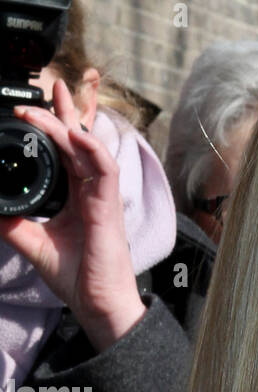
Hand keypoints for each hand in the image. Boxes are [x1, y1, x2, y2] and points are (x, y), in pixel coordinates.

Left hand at [0, 79, 146, 351]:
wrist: (98, 305)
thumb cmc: (78, 280)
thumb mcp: (34, 244)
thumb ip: (15, 223)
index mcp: (78, 198)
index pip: (67, 152)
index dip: (55, 127)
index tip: (31, 110)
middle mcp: (92, 193)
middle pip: (80, 141)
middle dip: (65, 111)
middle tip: (47, 87)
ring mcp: (102, 198)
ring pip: (88, 148)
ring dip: (69, 124)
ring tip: (48, 106)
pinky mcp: (109, 208)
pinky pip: (105, 169)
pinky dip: (92, 148)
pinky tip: (75, 133)